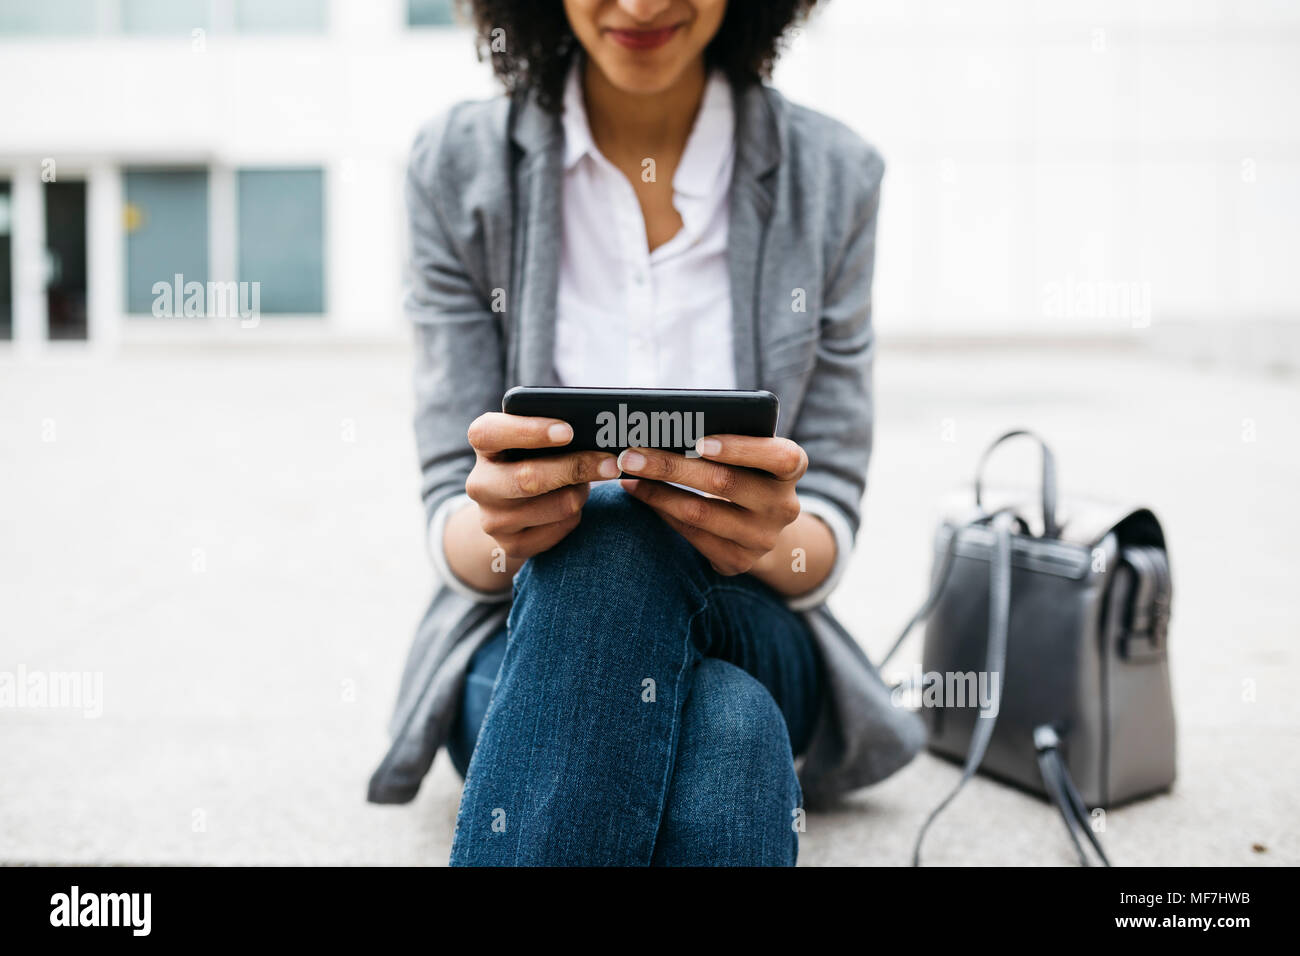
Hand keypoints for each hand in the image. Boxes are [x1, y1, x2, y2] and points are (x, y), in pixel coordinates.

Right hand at [464, 413, 619, 561]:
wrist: (513, 506)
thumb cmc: (533, 457)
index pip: (491, 433)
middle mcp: (479, 483)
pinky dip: (576, 515)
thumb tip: (598, 432)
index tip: (568, 432)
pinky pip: (560, 529)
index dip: (529, 431)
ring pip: (555, 506)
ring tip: (585, 483)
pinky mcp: (511, 545)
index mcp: (483, 444)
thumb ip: (554, 430)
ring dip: (580, 493)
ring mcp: (492, 519)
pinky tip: (573, 505)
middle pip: (528, 478)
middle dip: (575, 468)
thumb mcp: (535, 438)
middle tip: (610, 462)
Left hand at [617, 435, 808, 575]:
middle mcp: (784, 505)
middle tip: (632, 453)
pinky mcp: (738, 561)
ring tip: (627, 473)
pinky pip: (691, 533)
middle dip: (672, 465)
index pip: (779, 457)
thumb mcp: (750, 452)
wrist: (763, 525)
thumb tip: (667, 424)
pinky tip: (639, 493)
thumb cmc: (747, 470)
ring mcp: (762, 538)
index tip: (701, 441)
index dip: (741, 449)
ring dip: (657, 491)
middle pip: (724, 483)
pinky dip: (661, 510)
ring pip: (700, 512)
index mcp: (793, 467)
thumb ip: (727, 438)